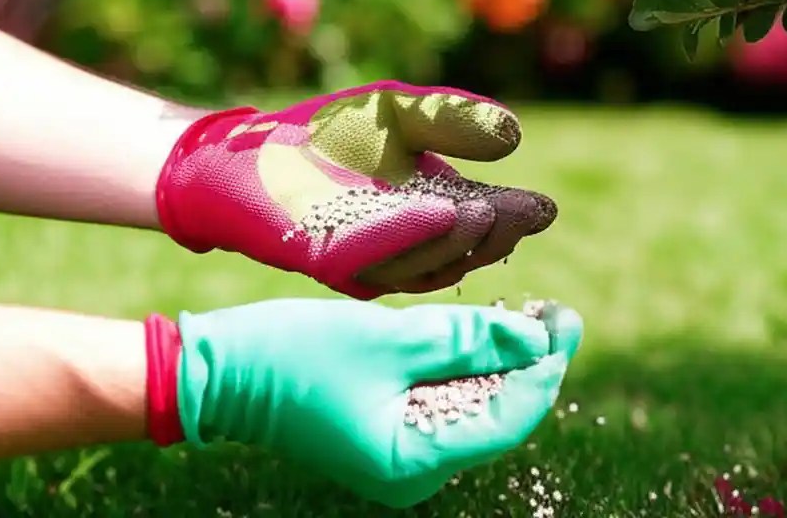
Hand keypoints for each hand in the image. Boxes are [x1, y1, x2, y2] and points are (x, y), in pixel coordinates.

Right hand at [143, 299, 582, 508]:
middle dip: (529, 363)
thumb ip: (468, 340)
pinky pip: (445, 405)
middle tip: (556, 313)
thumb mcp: (391, 339)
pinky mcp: (388, 437)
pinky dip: (465, 370)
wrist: (219, 374)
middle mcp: (414, 472)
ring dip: (499, 363)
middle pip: (497, 415)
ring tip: (528, 317)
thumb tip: (538, 339)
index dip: (545, 368)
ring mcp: (400, 458)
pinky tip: (483, 335)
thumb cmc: (295, 354)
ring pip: (474, 408)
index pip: (508, 417)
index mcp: (414, 461)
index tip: (568, 321)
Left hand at [155, 82, 556, 298]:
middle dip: (497, 233)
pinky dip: (409, 234)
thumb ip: (452, 119)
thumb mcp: (402, 114)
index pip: (489, 223)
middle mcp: (411, 247)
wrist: (249, 151)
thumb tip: (512, 137)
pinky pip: (377, 253)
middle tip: (521, 213)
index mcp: (436, 214)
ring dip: (458, 237)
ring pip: (427, 261)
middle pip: (465, 251)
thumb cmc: (328, 135)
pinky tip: (436, 210)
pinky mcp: (331, 261)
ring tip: (483, 209)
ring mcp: (372, 261)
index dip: (518, 217)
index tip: (544, 207)